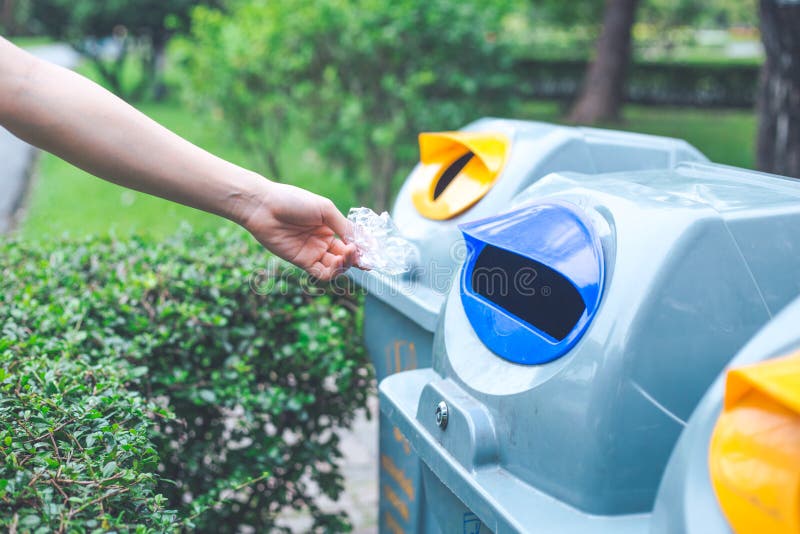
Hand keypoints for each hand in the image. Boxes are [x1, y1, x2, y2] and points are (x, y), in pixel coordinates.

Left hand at [241, 180, 357, 280]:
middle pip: (346, 257)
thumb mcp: (325, 210)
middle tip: (363, 256)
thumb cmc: (293, 201)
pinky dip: (333, 272)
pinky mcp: (302, 262)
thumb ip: (345, 227)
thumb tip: (365, 242)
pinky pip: (322, 274)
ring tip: (347, 254)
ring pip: (336, 267)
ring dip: (346, 264)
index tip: (373, 251)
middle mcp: (323, 241)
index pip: (352, 242)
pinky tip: (336, 261)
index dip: (363, 248)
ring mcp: (313, 252)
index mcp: (330, 227)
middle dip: (357, 258)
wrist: (264, 207)